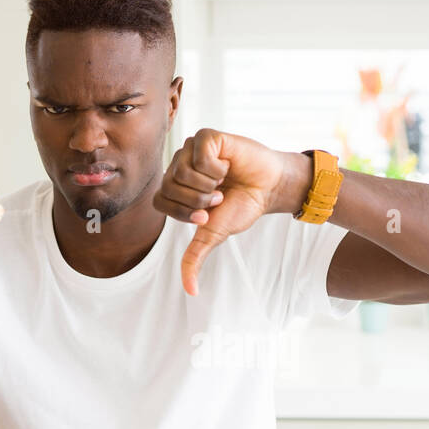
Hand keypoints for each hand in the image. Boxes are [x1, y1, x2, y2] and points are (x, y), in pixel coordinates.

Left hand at [154, 129, 308, 294]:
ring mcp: (190, 149)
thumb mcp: (214, 235)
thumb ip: (196, 258)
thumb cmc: (241, 206)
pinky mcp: (207, 137)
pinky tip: (228, 165)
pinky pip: (200, 154)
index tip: (207, 214)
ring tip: (224, 181)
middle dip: (199, 200)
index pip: (160, 201)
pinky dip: (217, 167)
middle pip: (170, 186)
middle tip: (219, 196)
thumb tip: (190, 291)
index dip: (185, 212)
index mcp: (175, 188)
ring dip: (210, 184)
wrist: (268, 188)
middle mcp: (178, 166)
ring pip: (182, 171)